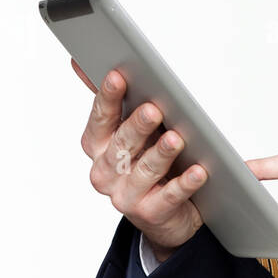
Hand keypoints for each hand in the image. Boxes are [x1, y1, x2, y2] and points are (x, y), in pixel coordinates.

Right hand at [75, 60, 206, 260]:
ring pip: (145, 171)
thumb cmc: (148, 161)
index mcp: (98, 145)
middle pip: (122, 144)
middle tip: (153, 109)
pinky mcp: (150, 214)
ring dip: (161, 154)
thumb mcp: (130, 129)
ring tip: (177, 139)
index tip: (118, 77)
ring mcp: (125, 196)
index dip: (108, 98)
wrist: (165, 214)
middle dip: (138, 126)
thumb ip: (112, 100)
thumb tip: (79, 63)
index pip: (101, 118)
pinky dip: (185, 184)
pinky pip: (169, 197)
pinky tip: (199, 171)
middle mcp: (105, 172)